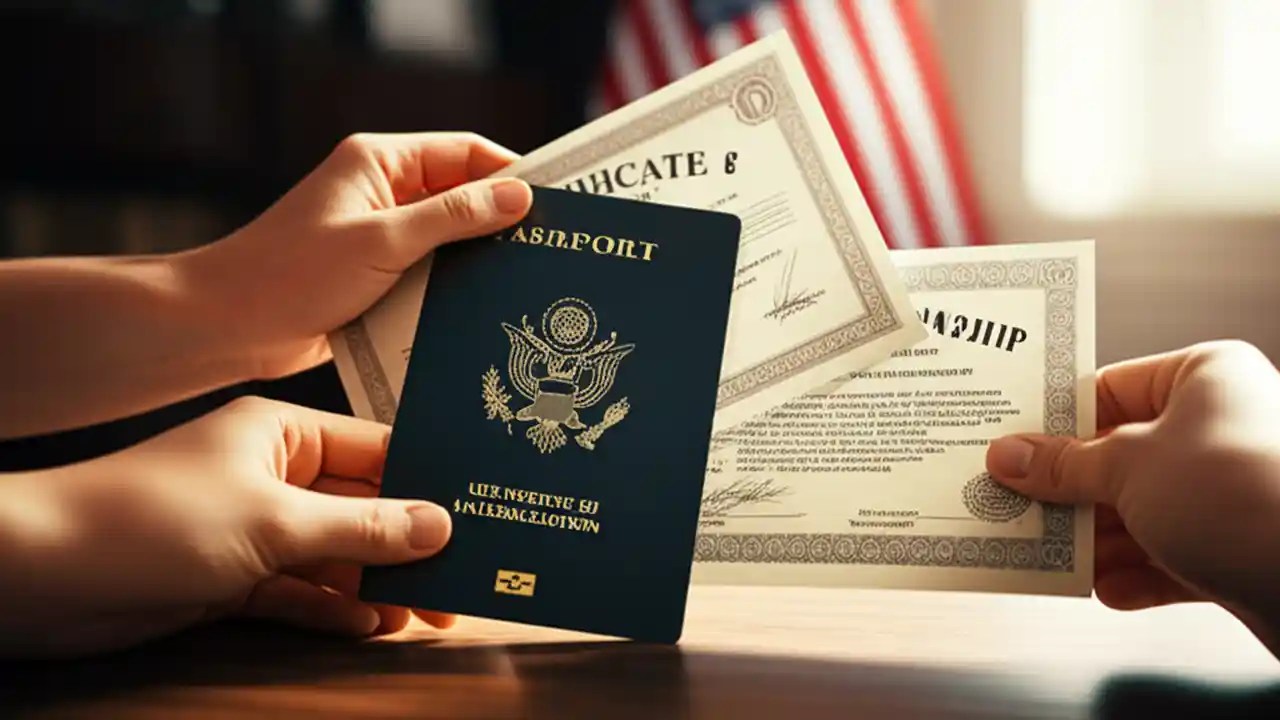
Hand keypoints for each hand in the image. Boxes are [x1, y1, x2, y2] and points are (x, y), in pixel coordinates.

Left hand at [0, 397, 453, 657]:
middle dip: (409, 545)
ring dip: (376, 585)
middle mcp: (272, 474)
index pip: (377, 449)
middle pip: (362, 509)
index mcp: (282, 432)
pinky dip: (332, 609)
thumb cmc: (152, 519)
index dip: (429, 481)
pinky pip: (300, 592)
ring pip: (335, 557)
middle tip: (462, 578)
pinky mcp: (233, 576)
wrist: (45, 574)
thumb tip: (439, 525)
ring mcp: (253, 527)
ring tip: (428, 611)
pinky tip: (369, 627)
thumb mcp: (275, 521)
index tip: (479, 510)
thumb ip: (363, 529)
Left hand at [175, 132, 533, 378]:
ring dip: (478, 261)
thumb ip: (454, 217)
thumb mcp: (383, 241)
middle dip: (502, 221)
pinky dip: (452, 288)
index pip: (465, 153)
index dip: (511, 173)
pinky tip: (481, 311)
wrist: (229, 326)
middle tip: (550, 250)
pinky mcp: (375, 273)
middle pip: (462, 196)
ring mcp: (379, 233)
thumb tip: (518, 196)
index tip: (555, 203)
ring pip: (449, 239)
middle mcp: (382, 190)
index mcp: (380, 161)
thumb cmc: (291, 275)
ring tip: (524, 285)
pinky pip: (429, 273)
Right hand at [985, 341, 1279, 652]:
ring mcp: (1230, 491)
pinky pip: (1169, 556)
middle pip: (1118, 454)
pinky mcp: (1238, 549)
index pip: (1109, 388)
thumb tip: (1007, 456)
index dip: (1054, 420)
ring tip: (1044, 551)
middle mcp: (1221, 427)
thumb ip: (1063, 465)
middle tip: (1012, 501)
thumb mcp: (1129, 467)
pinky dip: (1133, 573)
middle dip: (1068, 487)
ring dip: (1093, 537)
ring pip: (1139, 509)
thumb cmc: (1244, 492)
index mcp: (1204, 378)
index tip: (1007, 443)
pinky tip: (1103, 586)